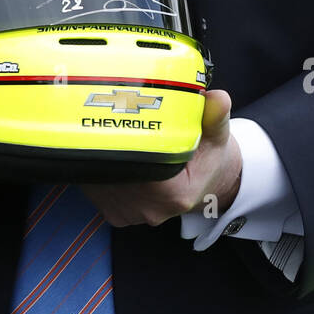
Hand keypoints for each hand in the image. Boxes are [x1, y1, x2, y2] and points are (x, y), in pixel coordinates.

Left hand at [79, 88, 241, 227]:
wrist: (206, 186)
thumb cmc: (208, 159)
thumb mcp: (217, 135)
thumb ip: (214, 116)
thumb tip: (216, 98)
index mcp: (175, 193)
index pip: (137, 165)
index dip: (123, 142)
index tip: (117, 120)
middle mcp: (150, 208)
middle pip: (113, 171)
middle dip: (107, 143)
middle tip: (105, 115)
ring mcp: (131, 214)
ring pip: (100, 179)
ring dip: (98, 156)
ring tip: (105, 131)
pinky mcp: (116, 215)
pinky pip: (96, 189)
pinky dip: (97, 169)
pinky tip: (105, 152)